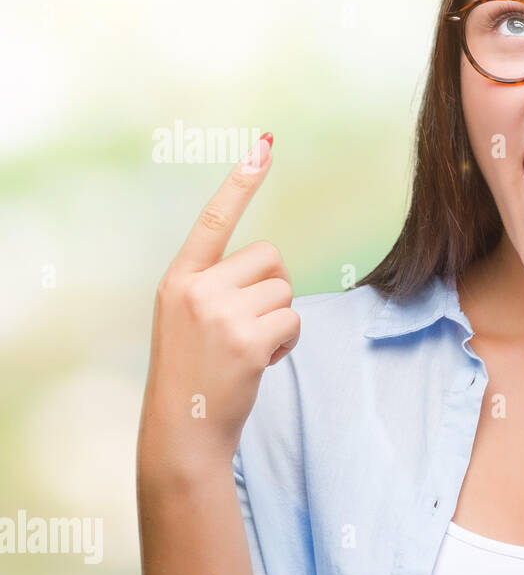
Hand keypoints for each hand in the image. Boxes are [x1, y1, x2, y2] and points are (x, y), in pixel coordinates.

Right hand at [138, 133, 299, 469]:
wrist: (183, 427)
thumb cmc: (194, 372)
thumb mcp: (188, 318)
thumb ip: (216, 286)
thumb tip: (271, 264)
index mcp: (179, 278)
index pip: (215, 220)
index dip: (241, 183)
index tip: (265, 147)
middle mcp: (197, 289)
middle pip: (271, 258)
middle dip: (272, 288)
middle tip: (246, 325)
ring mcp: (222, 314)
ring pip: (286, 292)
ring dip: (279, 321)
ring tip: (246, 348)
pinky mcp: (248, 340)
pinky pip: (293, 323)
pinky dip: (286, 344)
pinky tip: (259, 363)